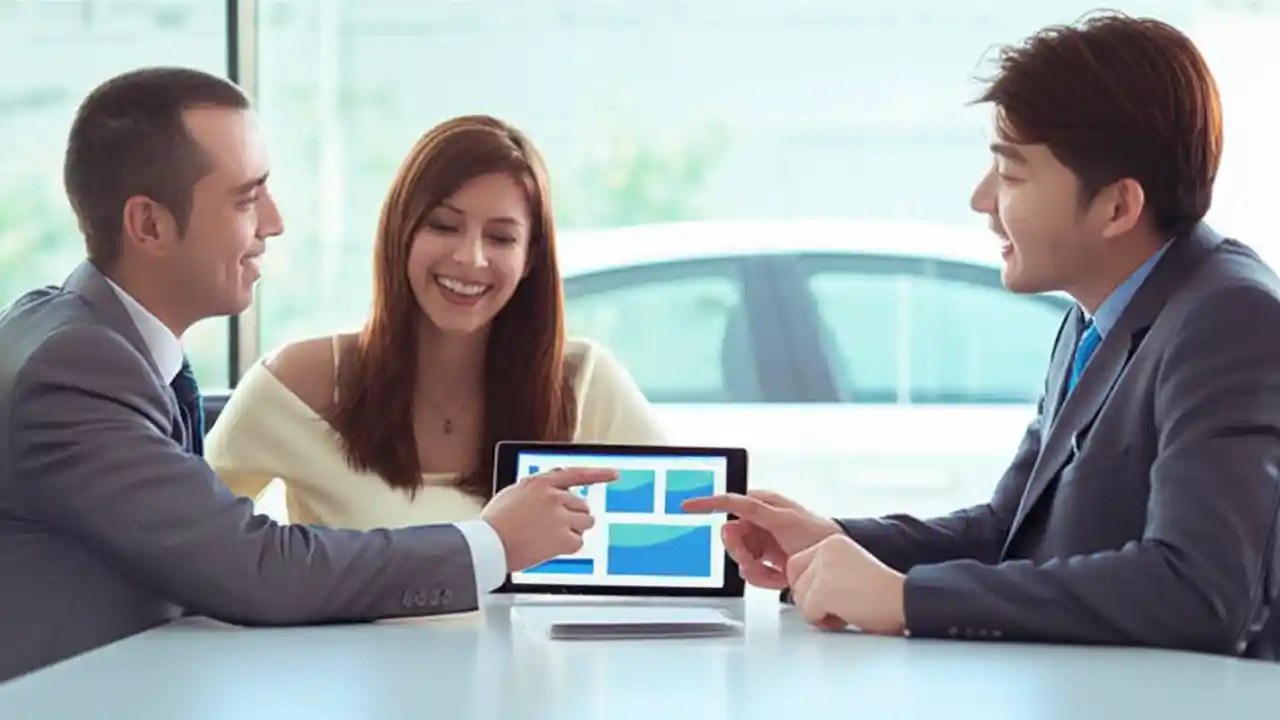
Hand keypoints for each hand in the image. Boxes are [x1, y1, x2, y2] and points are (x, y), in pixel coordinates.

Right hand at [481, 467, 615, 570]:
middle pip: (582, 505)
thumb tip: (554, 488)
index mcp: (541, 482)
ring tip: (551, 537)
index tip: (614, 473)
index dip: (598, 474)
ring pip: (585, 522)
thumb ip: (537, 489)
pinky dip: (568, 547)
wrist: (488, 545)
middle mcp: (554, 497)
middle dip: (573, 515)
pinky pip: (578, 542)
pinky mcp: (563, 538)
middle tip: (554, 527)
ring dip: (573, 530)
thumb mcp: (513, 493)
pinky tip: (550, 547)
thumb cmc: (495, 523)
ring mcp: (560, 517)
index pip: (576, 474)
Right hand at [682, 490, 841, 588]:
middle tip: (757, 557)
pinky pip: (751, 573)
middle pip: (730, 539)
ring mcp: (760, 544)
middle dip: (742, 553)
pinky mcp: (765, 562)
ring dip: (756, 569)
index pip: (727, 503)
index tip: (686, 506)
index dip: (705, 504)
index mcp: (759, 506)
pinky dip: (764, 578)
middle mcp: (757, 524)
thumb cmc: (815, 533)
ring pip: (739, 560)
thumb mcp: (782, 519)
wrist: (833, 559)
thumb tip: (730, 505)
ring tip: (776, 570)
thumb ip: (753, 510)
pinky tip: (780, 576)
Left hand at [787, 535, 905, 634]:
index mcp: (833, 543)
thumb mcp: (851, 571)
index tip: (828, 597)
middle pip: (795, 579)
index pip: (798, 564)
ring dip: (819, 612)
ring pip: (800, 598)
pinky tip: (847, 617)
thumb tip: (801, 591)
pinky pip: (808, 613)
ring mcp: (823, 568)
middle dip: (809, 598)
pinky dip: (825, 622)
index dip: (808, 587)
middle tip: (833, 608)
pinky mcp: (823, 589)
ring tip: (846, 611)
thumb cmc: (886, 594)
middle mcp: (825, 549)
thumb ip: (827, 573)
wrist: (906, 600)